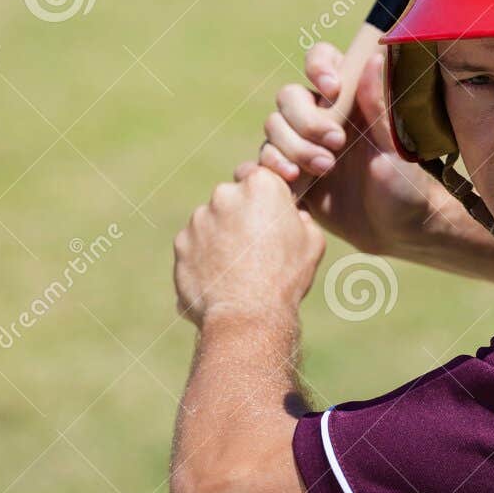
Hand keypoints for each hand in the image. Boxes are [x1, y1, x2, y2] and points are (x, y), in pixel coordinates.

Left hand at [174, 167, 325, 327]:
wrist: (247, 316)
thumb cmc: (286, 277)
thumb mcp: (312, 242)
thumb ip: (299, 218)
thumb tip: (293, 215)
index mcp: (260, 186)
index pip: (259, 176)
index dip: (264, 197)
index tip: (269, 216)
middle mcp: (225, 194)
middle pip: (232, 197)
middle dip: (240, 215)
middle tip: (255, 247)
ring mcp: (199, 218)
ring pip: (211, 221)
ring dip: (221, 236)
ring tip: (238, 268)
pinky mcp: (182, 242)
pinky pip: (195, 244)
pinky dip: (204, 256)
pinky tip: (221, 278)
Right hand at [235, 42, 441, 259]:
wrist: (393, 234)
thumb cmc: (405, 186)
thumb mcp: (394, 148)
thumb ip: (378, 106)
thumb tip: (373, 57)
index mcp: (349, 101)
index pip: (321, 61)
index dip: (319, 66)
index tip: (332, 90)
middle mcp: (321, 118)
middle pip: (288, 97)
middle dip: (306, 121)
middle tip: (336, 146)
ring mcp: (301, 146)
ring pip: (273, 129)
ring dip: (292, 147)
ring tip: (323, 170)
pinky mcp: (288, 176)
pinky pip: (260, 163)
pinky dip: (267, 168)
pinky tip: (290, 181)